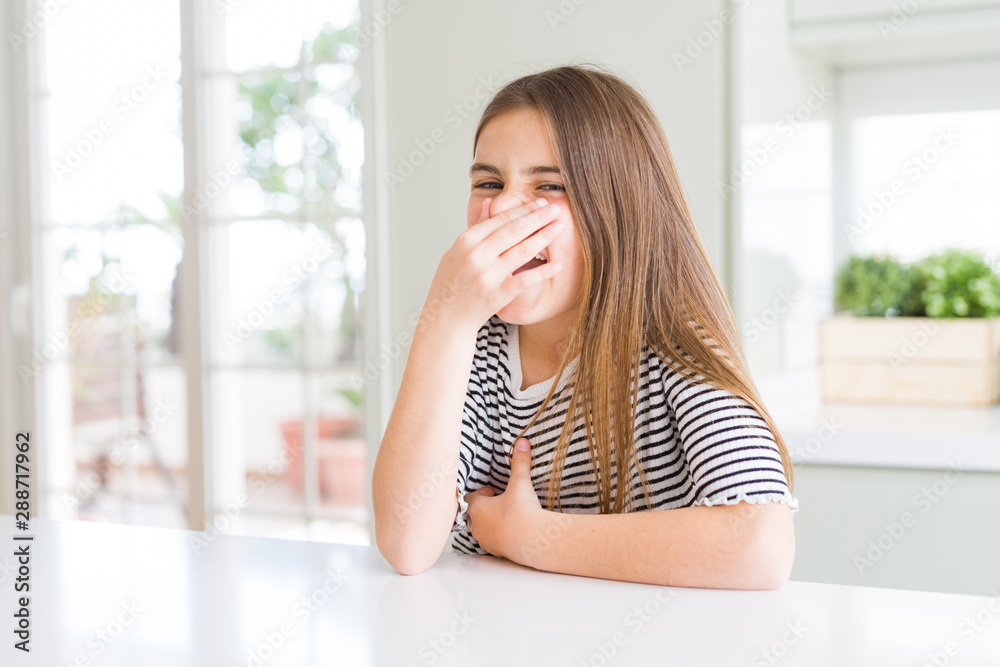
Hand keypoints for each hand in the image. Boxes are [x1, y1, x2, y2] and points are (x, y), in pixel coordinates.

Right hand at [422, 198, 565, 332]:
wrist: (444, 318)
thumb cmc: (451, 284)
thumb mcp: (457, 251)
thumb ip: (476, 228)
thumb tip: (490, 202)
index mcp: (466, 241)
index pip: (500, 219)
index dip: (523, 209)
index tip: (540, 203)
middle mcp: (476, 255)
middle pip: (514, 230)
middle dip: (538, 217)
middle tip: (555, 209)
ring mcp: (486, 276)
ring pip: (522, 251)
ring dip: (544, 237)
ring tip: (560, 227)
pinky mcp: (497, 295)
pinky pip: (525, 280)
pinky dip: (543, 272)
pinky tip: (558, 264)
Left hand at [463, 437, 543, 562]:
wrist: (535, 540)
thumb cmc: (522, 512)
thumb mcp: (520, 483)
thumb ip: (520, 463)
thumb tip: (522, 442)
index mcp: (477, 509)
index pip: (469, 499)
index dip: (481, 494)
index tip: (493, 490)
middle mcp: (477, 527)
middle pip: (475, 515)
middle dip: (486, 508)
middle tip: (500, 502)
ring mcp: (487, 541)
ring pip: (484, 530)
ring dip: (492, 523)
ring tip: (509, 516)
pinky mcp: (498, 552)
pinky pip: (495, 542)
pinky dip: (502, 536)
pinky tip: (515, 531)